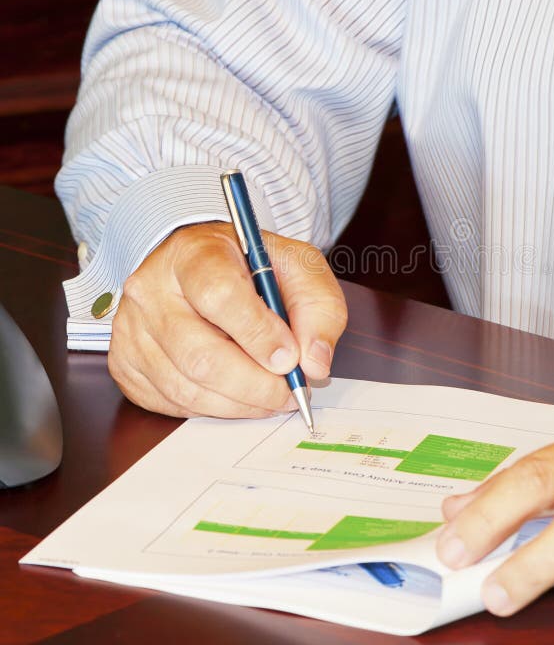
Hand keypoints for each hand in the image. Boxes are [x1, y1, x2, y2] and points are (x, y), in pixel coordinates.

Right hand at [108, 222, 346, 417]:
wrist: (200, 264)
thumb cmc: (250, 265)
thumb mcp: (297, 267)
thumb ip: (318, 308)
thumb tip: (315, 363)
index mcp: (193, 254)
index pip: (219, 295)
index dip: (258, 334)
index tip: (290, 359)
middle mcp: (151, 289)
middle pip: (200, 355)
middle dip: (254, 385)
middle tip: (288, 393)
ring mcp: (132, 329)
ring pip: (186, 387)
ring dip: (239, 404)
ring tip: (270, 397)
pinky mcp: (125, 364)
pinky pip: (170, 403)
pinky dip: (212, 409)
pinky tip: (236, 395)